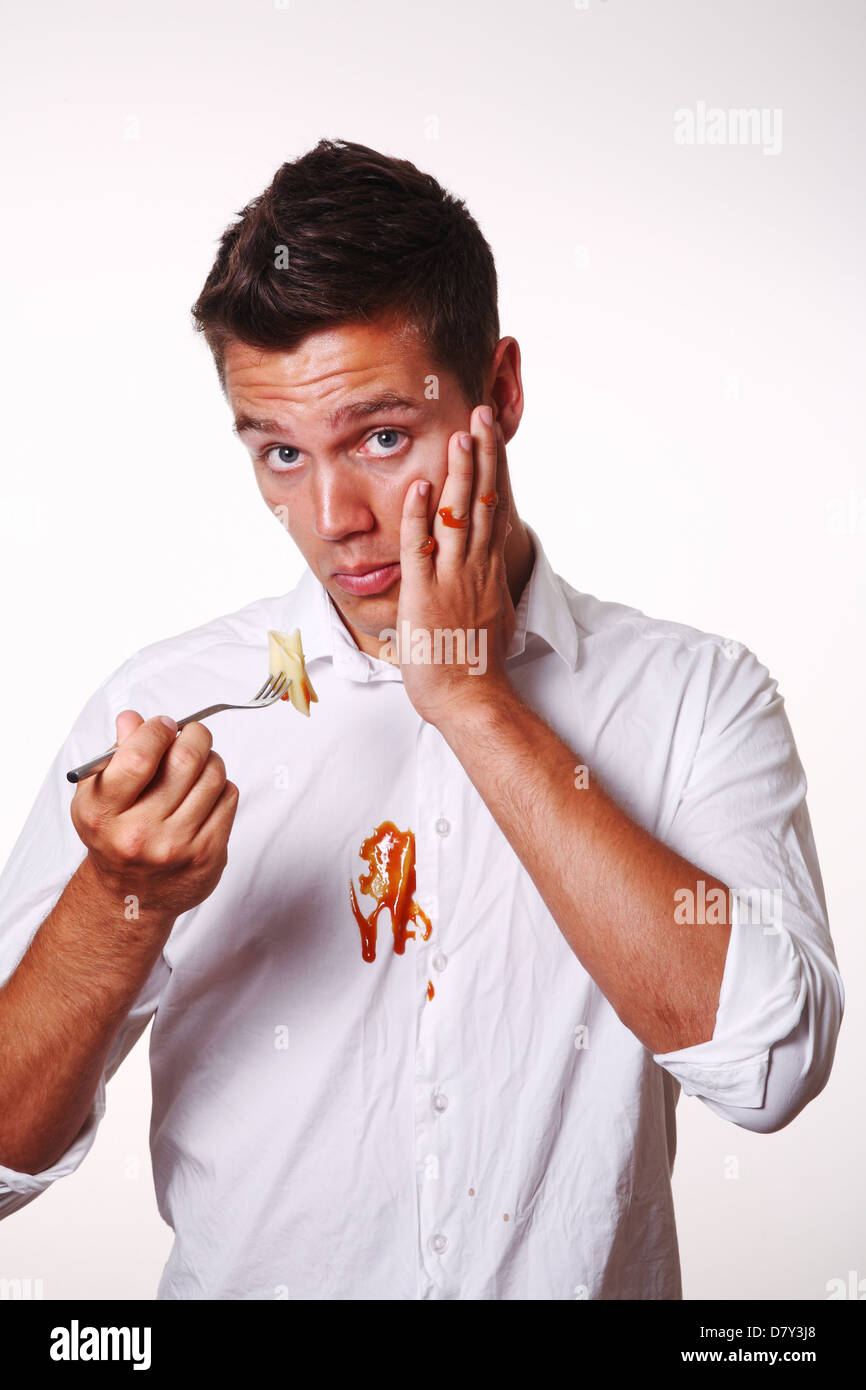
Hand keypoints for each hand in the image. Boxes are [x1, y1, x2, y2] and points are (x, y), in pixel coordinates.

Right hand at [71, 711, 238, 921]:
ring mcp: (176, 847)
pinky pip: (229, 797)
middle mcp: (138, 834)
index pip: (139, 757)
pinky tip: (204, 794)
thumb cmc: (114, 836)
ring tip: (198, 765)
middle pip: (185, 760)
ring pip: (213, 775)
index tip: (165, 725)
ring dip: (210, 759)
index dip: (158, 730)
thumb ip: (116, 755)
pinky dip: (221, 785)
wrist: (131, 897)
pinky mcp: (208, 855)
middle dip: (194, 736)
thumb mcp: (99, 797)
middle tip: (192, 733)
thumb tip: (134, 719)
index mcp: (103, 814)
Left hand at [396, 404, 515, 727]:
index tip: (491, 435)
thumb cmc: (475, 665)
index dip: (493, 469)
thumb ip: (484, 590)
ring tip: (461, 434)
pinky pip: (421, 549)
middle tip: (481, 414)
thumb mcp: (489, 618)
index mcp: (488, 571)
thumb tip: (485, 578)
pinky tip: (418, 487)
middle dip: (482, 455)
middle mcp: (475, 567)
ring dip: (458, 473)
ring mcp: (452, 579)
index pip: (494, 508)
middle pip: (483, 500)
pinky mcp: (426, 594)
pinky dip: (419, 517)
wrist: (472, 697)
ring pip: (458, 516)